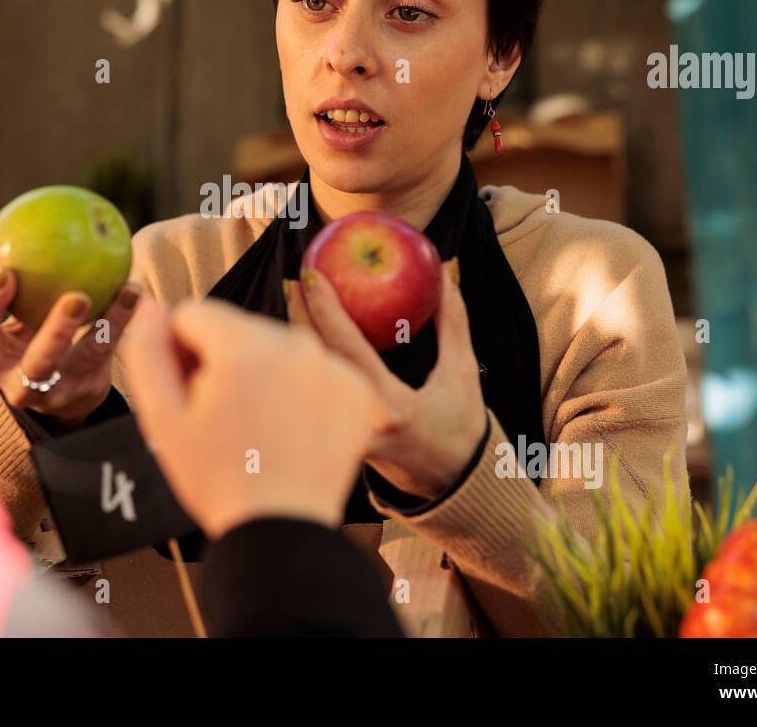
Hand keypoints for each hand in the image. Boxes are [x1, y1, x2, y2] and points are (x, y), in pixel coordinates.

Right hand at [0, 267, 141, 427]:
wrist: (59, 397)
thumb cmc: (28, 340)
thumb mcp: (15, 321)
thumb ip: (17, 287)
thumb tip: (26, 226)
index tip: (3, 271)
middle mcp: (21, 384)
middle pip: (38, 361)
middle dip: (56, 332)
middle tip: (77, 297)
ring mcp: (59, 394)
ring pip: (85, 361)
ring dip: (107, 325)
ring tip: (126, 292)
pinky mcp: (88, 391)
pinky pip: (110, 352)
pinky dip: (124, 320)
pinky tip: (136, 291)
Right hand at [120, 297, 385, 539]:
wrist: (284, 530)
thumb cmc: (218, 479)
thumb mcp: (162, 419)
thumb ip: (145, 351)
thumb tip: (147, 303)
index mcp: (243, 347)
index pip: (193, 314)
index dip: (180, 354)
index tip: (192, 397)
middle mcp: (295, 343)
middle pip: (237, 326)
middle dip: (222, 360)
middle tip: (224, 417)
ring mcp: (332, 363)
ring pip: (275, 344)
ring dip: (261, 371)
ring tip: (258, 425)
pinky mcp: (358, 385)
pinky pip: (312, 366)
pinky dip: (299, 388)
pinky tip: (291, 428)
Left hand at [296, 268, 487, 499]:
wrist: (453, 486)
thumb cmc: (461, 427)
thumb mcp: (462, 373)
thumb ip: (453, 322)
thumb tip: (445, 270)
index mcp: (391, 408)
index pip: (347, 349)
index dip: (326, 309)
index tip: (312, 274)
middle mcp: (360, 424)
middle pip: (315, 362)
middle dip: (299, 317)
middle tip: (295, 280)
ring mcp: (343, 436)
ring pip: (309, 380)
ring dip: (296, 340)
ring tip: (294, 302)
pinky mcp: (335, 441)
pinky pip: (313, 394)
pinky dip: (307, 364)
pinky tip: (303, 338)